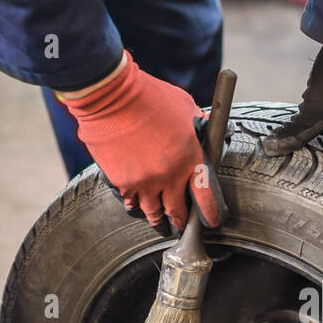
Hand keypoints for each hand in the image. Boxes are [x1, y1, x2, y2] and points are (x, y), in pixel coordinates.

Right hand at [57, 51, 221, 228]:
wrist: (111, 96)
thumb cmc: (149, 96)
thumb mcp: (185, 107)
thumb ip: (198, 124)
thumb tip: (206, 129)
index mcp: (190, 159)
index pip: (205, 197)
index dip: (210, 213)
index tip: (211, 220)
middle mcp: (168, 176)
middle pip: (176, 210)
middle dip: (179, 220)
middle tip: (180, 225)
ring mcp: (144, 182)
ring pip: (152, 211)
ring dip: (156, 216)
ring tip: (158, 220)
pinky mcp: (122, 182)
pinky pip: (130, 201)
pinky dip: (133, 202)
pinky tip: (135, 202)